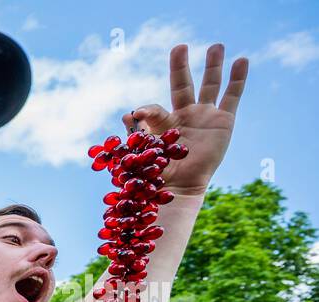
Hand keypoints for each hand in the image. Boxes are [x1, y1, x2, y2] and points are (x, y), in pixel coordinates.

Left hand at [125, 43, 247, 197]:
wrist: (182, 189)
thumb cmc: (159, 177)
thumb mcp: (143, 155)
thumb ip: (136, 134)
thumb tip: (126, 114)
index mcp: (163, 124)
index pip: (154, 110)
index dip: (146, 112)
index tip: (137, 114)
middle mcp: (184, 116)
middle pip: (182, 84)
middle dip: (180, 66)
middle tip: (180, 46)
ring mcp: (205, 117)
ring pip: (209, 84)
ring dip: (213, 65)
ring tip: (216, 45)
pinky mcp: (224, 121)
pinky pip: (232, 96)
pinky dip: (237, 78)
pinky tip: (242, 60)